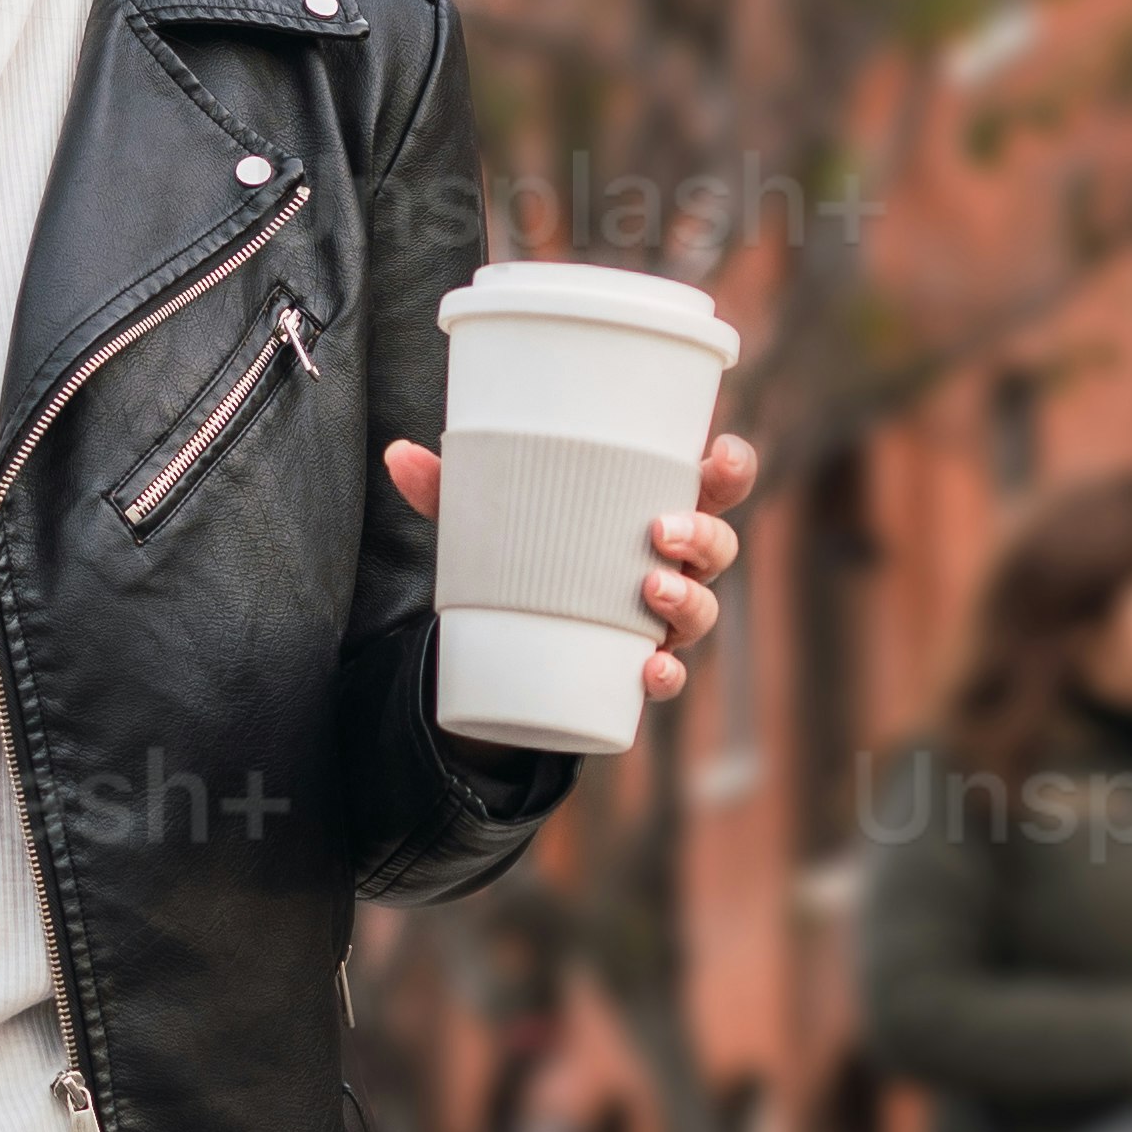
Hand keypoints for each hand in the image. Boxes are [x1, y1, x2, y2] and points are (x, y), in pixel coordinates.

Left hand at [385, 414, 757, 706]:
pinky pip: (669, 676)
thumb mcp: (491, 521)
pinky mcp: (639, 667)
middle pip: (720, 546)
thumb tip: (399, 455)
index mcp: (655, 509)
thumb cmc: (527, 555)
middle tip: (661, 529)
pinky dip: (665, 675)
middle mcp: (672, 564)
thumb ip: (453, 489)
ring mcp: (662, 620)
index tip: (721, 455)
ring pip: (705, 610)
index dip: (732, 469)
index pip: (715, 484)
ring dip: (689, 598)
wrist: (512, 646)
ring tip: (651, 588)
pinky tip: (650, 668)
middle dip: (704, 535)